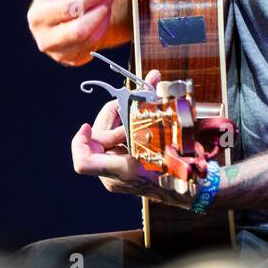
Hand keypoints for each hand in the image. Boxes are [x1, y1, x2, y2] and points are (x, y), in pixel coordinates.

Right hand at [27, 0, 115, 66]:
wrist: (59, 16)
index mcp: (38, 15)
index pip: (67, 9)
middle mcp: (44, 38)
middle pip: (78, 31)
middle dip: (99, 14)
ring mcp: (57, 53)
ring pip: (89, 40)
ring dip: (104, 21)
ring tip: (106, 7)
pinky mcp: (72, 60)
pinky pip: (93, 48)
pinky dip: (102, 32)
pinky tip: (100, 21)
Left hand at [70, 70, 194, 207]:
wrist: (186, 191)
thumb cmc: (179, 164)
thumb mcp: (167, 137)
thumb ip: (155, 107)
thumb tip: (154, 76)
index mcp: (123, 170)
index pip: (83, 163)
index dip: (80, 142)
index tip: (87, 125)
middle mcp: (113, 175)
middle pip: (96, 140)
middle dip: (111, 118)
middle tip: (129, 105)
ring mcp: (114, 175)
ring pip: (104, 141)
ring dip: (118, 122)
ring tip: (137, 111)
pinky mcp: (118, 171)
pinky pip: (111, 147)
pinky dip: (122, 132)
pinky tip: (137, 123)